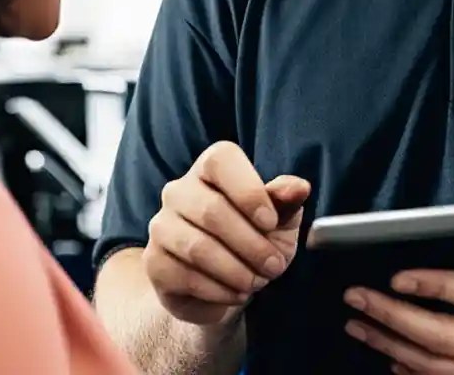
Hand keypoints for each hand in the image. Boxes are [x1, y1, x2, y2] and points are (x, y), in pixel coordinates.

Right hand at [143, 141, 309, 324]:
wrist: (227, 283)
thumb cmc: (256, 239)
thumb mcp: (281, 218)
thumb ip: (286, 200)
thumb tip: (299, 187)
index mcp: (211, 167)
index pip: (222, 161)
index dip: (249, 192)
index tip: (271, 223)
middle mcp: (179, 190)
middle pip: (212, 211)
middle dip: (251, 245)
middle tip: (274, 266)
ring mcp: (161, 225)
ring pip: (198, 247)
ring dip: (236, 270)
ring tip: (257, 282)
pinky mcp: (153, 261)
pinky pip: (185, 276)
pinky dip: (219, 290)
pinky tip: (236, 293)